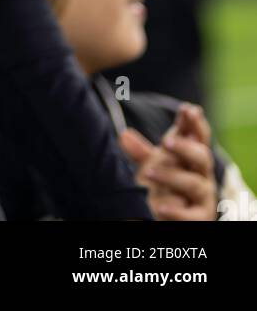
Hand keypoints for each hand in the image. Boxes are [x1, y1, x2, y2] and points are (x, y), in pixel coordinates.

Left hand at [119, 104, 217, 220]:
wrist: (170, 216)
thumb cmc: (165, 185)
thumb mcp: (153, 165)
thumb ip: (140, 152)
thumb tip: (124, 135)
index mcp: (194, 158)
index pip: (199, 137)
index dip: (195, 124)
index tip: (188, 109)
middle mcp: (202, 175)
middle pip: (202, 157)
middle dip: (185, 147)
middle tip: (165, 141)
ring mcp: (203, 198)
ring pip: (194, 184)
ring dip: (171, 177)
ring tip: (148, 173)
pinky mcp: (200, 218)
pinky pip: (191, 216)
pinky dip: (176, 211)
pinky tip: (160, 207)